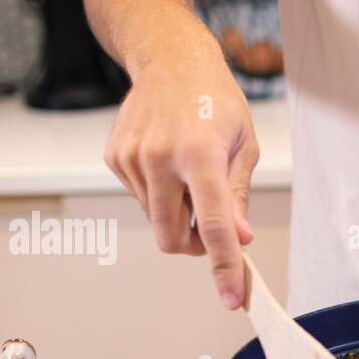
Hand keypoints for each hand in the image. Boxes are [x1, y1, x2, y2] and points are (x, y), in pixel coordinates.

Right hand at [103, 53, 257, 308]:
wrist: (169, 60)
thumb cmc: (215, 101)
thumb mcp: (244, 145)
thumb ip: (238, 197)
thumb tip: (239, 239)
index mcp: (200, 155)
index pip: (213, 225)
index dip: (224, 266)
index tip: (232, 298)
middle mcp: (160, 158)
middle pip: (173, 238)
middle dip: (195, 245)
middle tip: (212, 226)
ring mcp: (132, 159)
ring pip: (157, 222)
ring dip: (178, 215)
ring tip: (190, 174)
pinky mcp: (115, 158)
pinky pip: (142, 200)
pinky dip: (159, 194)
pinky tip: (167, 161)